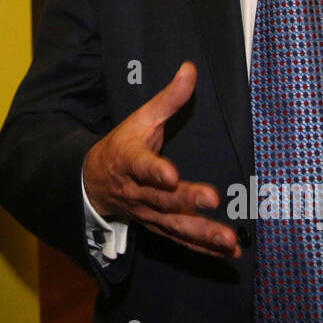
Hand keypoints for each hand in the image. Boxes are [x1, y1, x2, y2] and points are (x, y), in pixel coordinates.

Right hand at [82, 62, 237, 257]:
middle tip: (211, 200)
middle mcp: (137, 191)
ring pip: (173, 225)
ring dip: (201, 233)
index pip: (142, 166)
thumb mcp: (141, 119)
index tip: (171, 175)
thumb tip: (190, 70)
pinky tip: (228, 253)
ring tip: (228, 240)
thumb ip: (168, 99)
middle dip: (186, 201)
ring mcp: (147, 213)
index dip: (155, 171)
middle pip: (162, 199)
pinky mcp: (157, 227)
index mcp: (130, 160)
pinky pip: (180, 239)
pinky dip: (202, 247)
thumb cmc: (123, 145)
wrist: (94, 182)